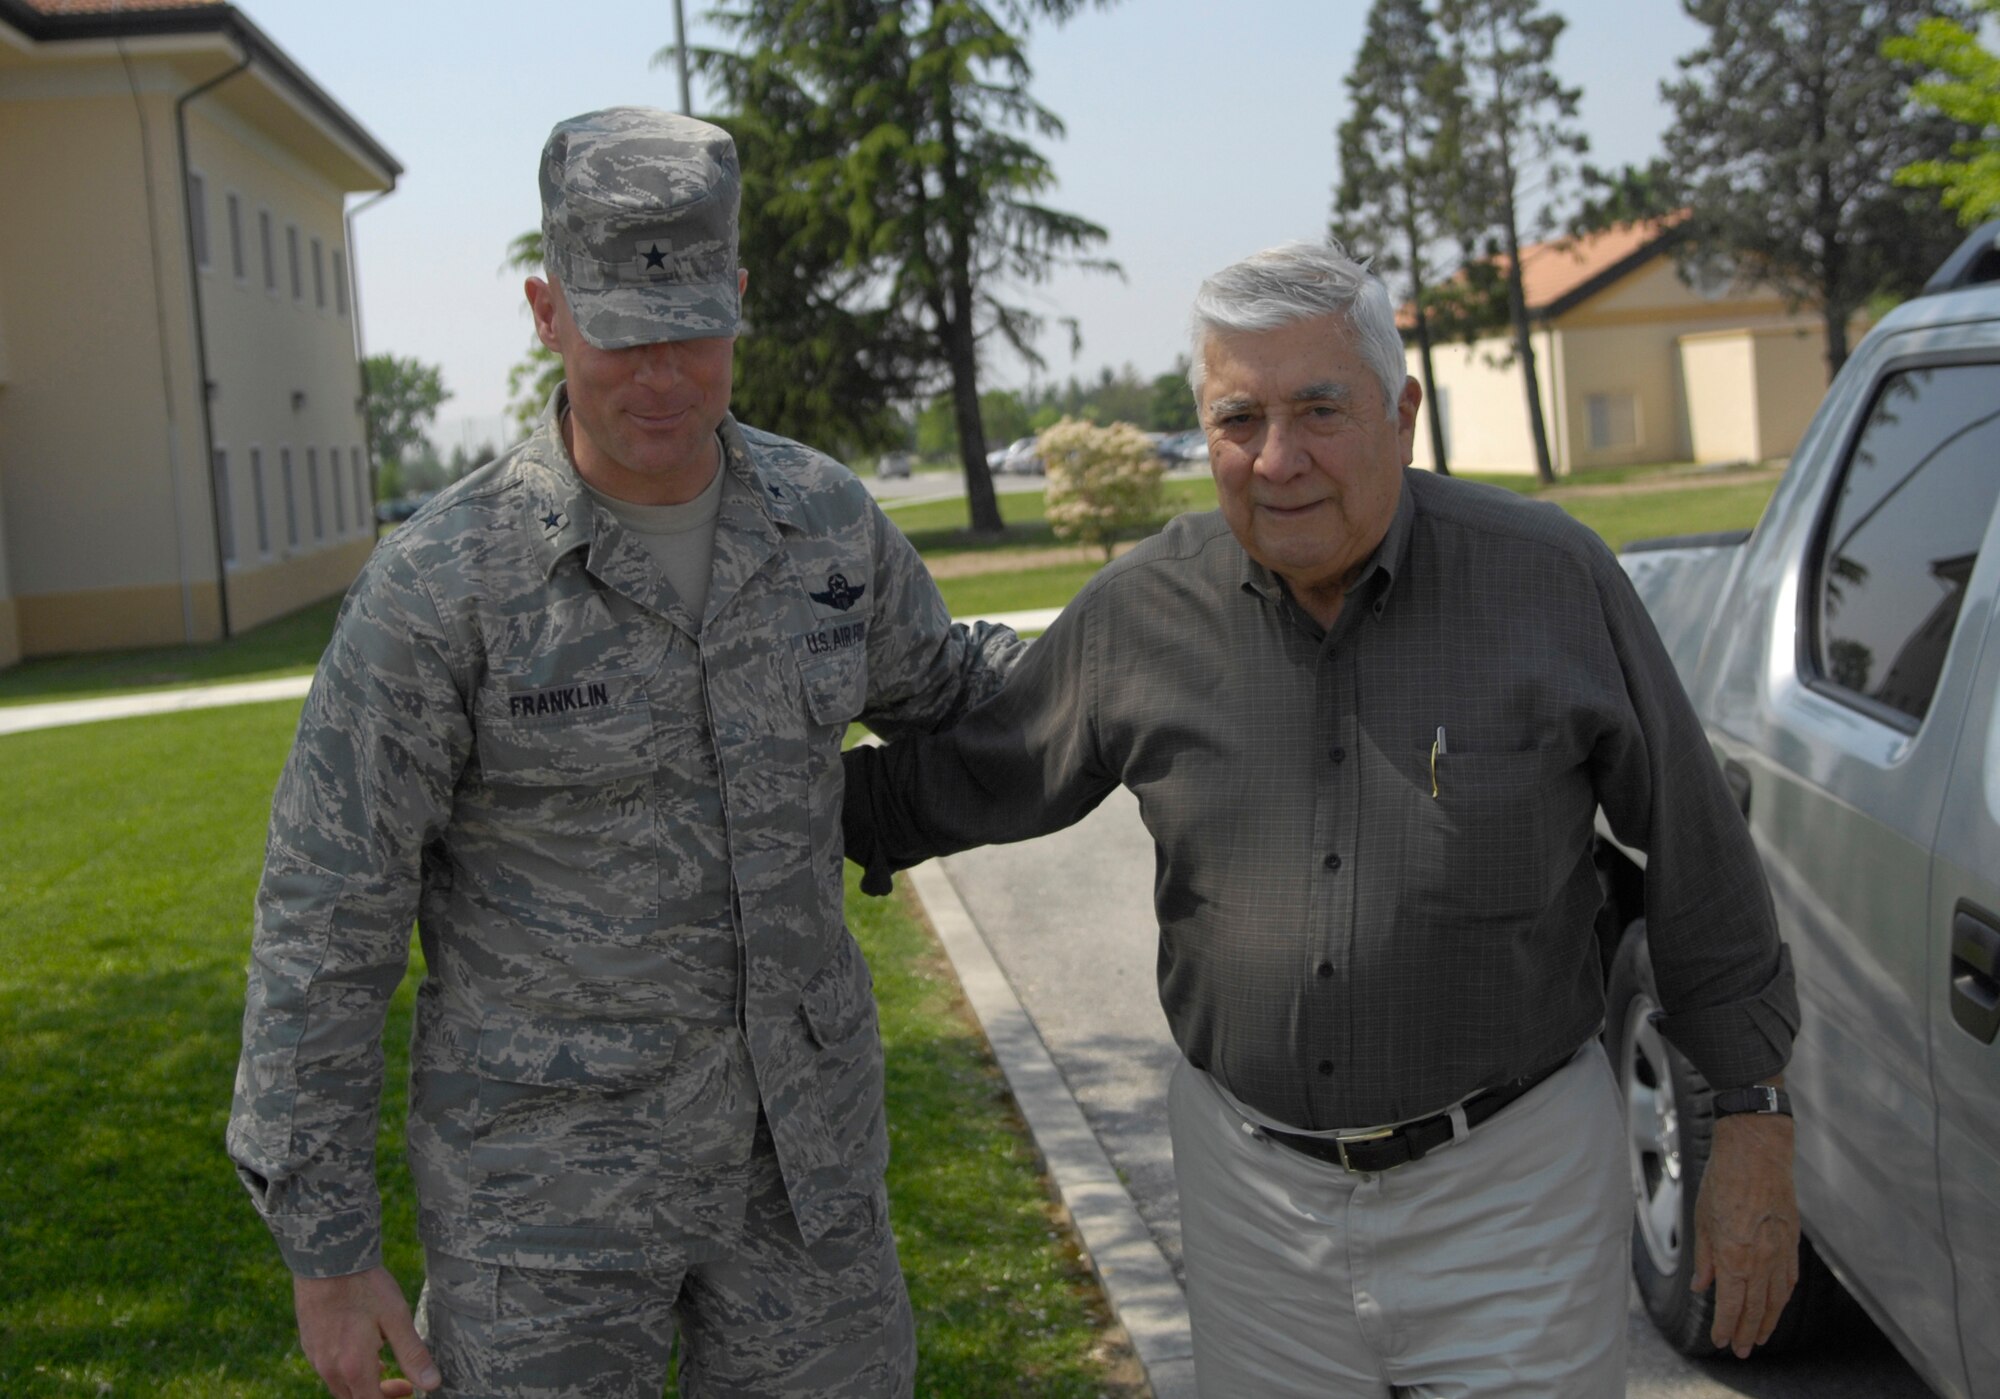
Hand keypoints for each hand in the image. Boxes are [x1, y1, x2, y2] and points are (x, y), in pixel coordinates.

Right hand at [293, 1266, 441, 1398]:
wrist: (327, 1260)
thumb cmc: (365, 1287)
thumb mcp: (396, 1317)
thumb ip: (413, 1354)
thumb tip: (432, 1384)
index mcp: (353, 1367)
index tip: (408, 1388)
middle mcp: (329, 1368)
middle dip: (378, 1395)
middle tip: (401, 1382)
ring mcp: (316, 1357)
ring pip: (340, 1386)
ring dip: (362, 1382)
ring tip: (383, 1363)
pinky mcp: (309, 1343)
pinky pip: (328, 1369)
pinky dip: (347, 1369)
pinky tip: (361, 1348)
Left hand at [1692, 1110, 1799, 1356]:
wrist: (1757, 1152)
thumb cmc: (1724, 1180)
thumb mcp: (1703, 1218)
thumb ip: (1705, 1258)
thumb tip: (1703, 1287)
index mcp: (1735, 1256)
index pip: (1732, 1305)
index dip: (1726, 1327)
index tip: (1721, 1342)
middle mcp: (1761, 1259)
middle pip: (1756, 1308)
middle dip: (1747, 1332)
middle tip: (1742, 1351)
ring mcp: (1781, 1251)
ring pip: (1776, 1298)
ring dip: (1768, 1321)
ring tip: (1760, 1338)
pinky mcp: (1792, 1239)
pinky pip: (1789, 1277)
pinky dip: (1783, 1297)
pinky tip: (1778, 1305)